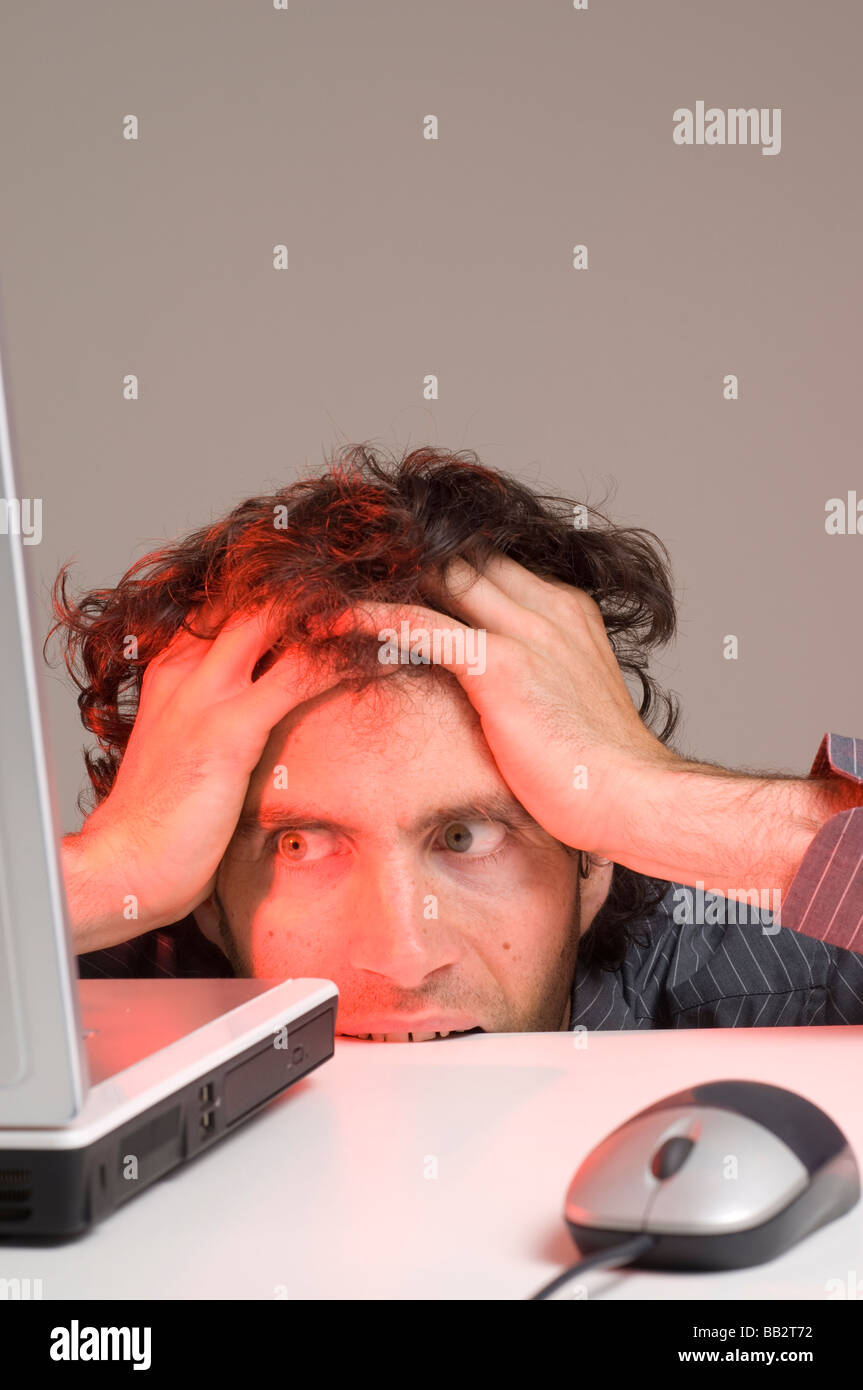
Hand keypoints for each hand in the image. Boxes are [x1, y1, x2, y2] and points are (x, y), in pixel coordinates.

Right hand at [63, 602, 346, 951]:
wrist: (125, 864)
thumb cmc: (161, 819)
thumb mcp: (188, 748)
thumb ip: (219, 718)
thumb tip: (270, 712)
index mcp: (172, 669)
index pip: (229, 605)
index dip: (281, 597)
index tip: (331, 602)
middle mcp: (185, 669)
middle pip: (252, 598)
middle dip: (308, 591)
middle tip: (365, 599)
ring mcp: (205, 694)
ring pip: (273, 620)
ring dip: (332, 615)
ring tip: (382, 616)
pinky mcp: (229, 729)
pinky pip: (297, 676)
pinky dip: (340, 661)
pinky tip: (381, 658)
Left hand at [336, 551, 677, 857]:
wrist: (635, 797)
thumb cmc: (601, 769)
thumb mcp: (564, 704)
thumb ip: (532, 679)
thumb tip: (491, 694)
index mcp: (566, 612)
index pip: (492, 565)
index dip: (443, 566)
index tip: (397, 574)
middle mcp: (547, 609)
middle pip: (464, 558)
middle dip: (410, 561)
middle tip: (354, 570)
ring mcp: (525, 632)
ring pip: (440, 577)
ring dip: (385, 579)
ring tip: (331, 586)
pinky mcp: (500, 664)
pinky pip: (419, 623)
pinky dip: (371, 616)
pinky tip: (332, 620)